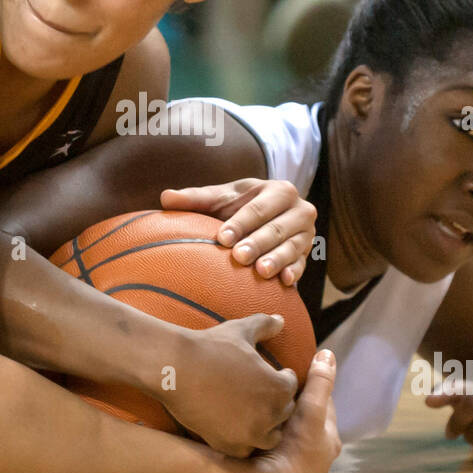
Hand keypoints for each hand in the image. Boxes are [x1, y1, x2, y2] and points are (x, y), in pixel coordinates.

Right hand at [153, 313, 298, 457]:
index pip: (291, 387)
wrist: (175, 368)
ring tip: (250, 414)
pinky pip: (246, 449)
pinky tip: (233, 427)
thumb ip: (266, 324)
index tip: (268, 375)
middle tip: (259, 394)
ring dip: (264, 426)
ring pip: (269, 436)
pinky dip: (243, 440)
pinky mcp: (228, 445)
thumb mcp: (241, 330)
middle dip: (275, 402)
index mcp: (278, 387)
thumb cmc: (210, 346)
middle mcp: (269, 414)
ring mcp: (249, 433)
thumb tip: (281, 319)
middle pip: (283, 413)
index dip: (280, 378)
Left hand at [160, 178, 315, 284]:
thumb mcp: (221, 199)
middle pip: (277, 228)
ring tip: (260, 271)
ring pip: (292, 247)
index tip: (222, 238)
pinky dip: (295, 272)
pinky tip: (285, 282)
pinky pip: (303, 264)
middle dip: (258, 242)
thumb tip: (165, 197)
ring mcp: (306, 234)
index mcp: (278, 191)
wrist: (267, 218)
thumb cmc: (239, 207)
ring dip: (277, 259)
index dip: (240, 222)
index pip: (258, 208)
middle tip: (239, 257)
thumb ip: (195, 198)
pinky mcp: (307, 254)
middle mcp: (299, 210)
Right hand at [240, 349, 341, 472]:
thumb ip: (320, 384)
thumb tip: (328, 354)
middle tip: (275, 385)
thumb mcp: (311, 412)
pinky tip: (248, 420)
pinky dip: (261, 431)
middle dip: (292, 403)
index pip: (323, 405)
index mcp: (329, 442)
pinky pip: (268, 443)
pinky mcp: (271, 472)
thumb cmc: (294, 451)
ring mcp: (292, 466)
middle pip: (304, 420)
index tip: (296, 371)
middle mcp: (315, 457)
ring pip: (286, 432)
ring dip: (275, 418)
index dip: (311, 386)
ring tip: (258, 399)